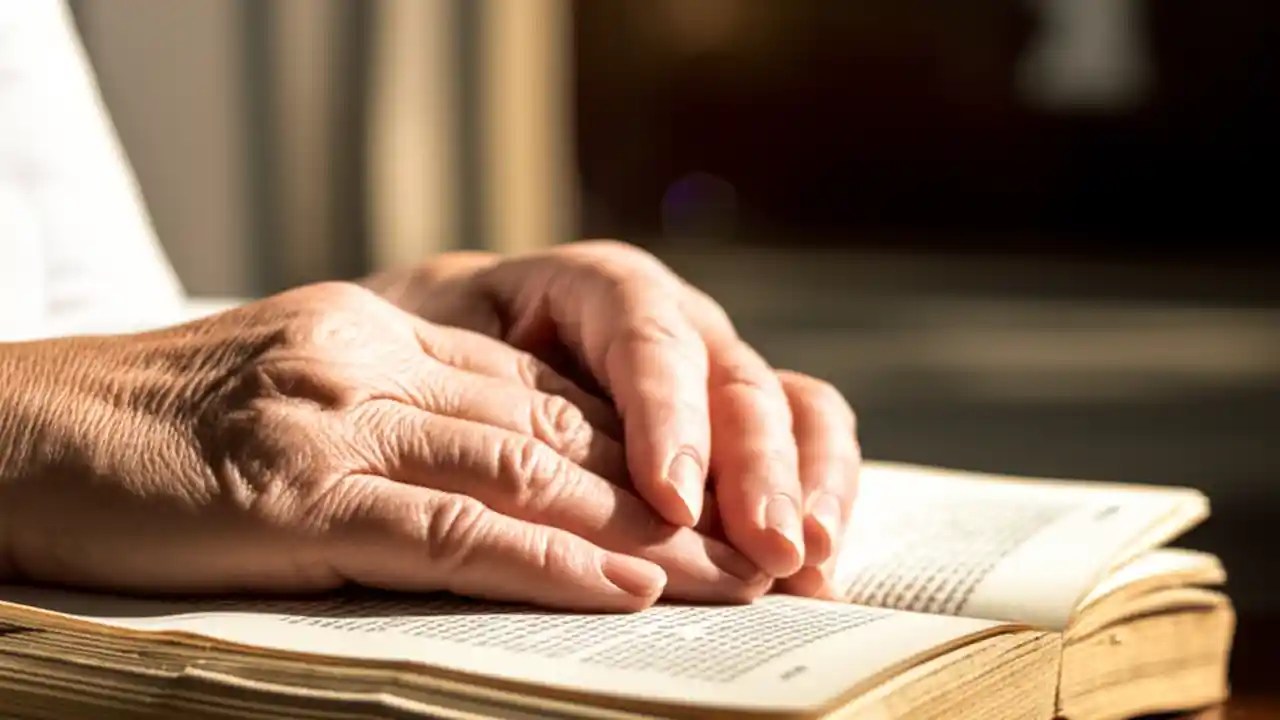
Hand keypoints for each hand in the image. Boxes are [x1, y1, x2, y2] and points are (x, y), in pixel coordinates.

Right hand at [0, 282, 765, 609]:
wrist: (11, 432)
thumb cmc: (148, 429)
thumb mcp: (293, 394)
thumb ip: (393, 413)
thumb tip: (489, 472)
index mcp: (377, 332)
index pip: (541, 390)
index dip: (638, 444)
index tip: (712, 492)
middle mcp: (373, 362)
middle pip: (558, 429)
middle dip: (668, 488)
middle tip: (755, 538)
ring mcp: (338, 425)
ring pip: (527, 475)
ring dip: (640, 528)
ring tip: (728, 573)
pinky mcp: (295, 499)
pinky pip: (449, 531)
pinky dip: (548, 561)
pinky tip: (622, 586)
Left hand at [367, 242, 861, 596]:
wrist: (427, 367)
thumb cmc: (420, 360)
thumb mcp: (431, 353)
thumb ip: (480, 389)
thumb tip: (517, 471)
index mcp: (592, 286)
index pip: (645, 331)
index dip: (668, 411)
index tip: (672, 496)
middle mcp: (668, 322)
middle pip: (731, 375)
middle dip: (756, 465)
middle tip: (768, 548)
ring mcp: (712, 371)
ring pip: (789, 402)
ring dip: (808, 481)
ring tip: (807, 560)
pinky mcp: (740, 422)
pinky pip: (807, 438)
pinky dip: (823, 495)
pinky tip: (818, 566)